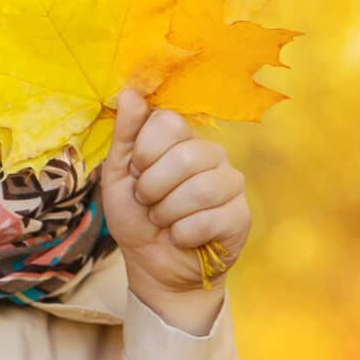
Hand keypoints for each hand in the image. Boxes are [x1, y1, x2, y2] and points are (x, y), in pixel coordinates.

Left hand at [98, 89, 250, 331]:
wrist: (154, 267)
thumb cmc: (136, 217)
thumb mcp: (118, 175)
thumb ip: (124, 134)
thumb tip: (129, 93)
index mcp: (180, 139)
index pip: (169, 121)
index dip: (144, 151)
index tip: (136, 173)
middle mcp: (210, 154)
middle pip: (186, 155)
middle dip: (153, 187)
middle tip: (148, 203)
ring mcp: (230, 183)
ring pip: (200, 188)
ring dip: (168, 213)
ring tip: (163, 221)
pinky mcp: (241, 215)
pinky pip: (212, 218)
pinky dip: (184, 234)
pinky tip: (181, 237)